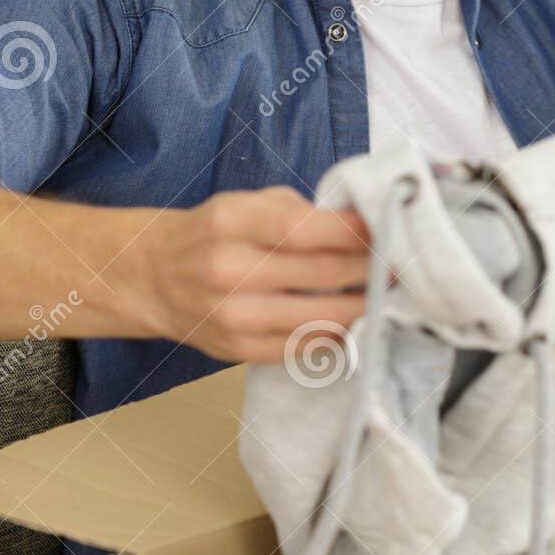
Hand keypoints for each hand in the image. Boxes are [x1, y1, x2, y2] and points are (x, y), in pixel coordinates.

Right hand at [135, 186, 369, 363]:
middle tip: (403, 264)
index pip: (306, 227)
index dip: (356, 232)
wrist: (150, 277)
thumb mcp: (244, 203)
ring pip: (321, 317)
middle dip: (373, 269)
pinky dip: (336, 334)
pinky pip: (303, 346)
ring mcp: (232, 316)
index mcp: (231, 222)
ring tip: (387, 294)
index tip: (391, 231)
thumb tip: (359, 226)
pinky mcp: (237, 350)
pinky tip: (355, 321)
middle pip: (323, 273)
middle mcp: (228, 270)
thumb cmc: (211, 234)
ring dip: (364, 306)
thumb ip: (297, 211)